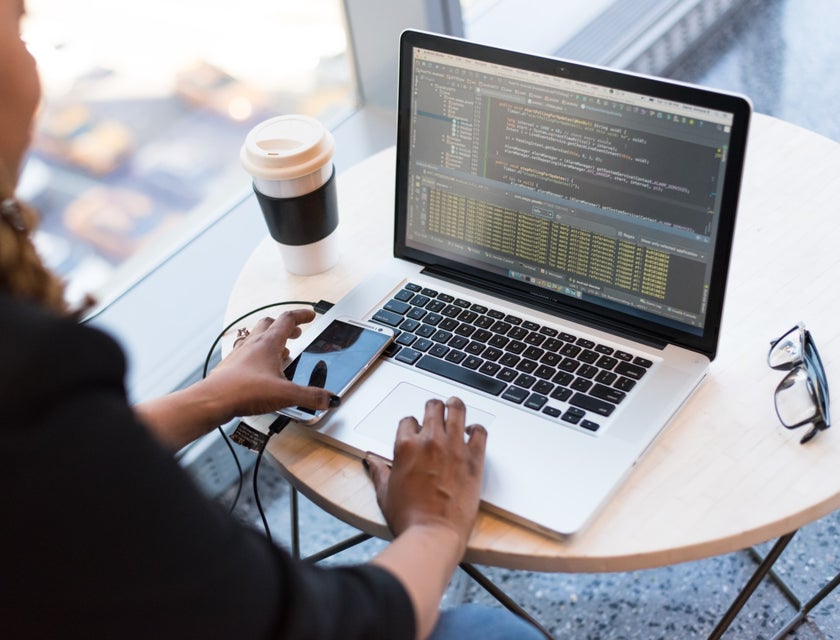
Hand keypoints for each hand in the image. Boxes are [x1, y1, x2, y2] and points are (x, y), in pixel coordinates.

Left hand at [204, 308, 337, 420]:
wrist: (213, 400)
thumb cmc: (244, 390)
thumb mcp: (286, 394)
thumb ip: (311, 397)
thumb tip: (330, 398)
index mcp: (268, 343)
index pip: (288, 319)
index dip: (302, 315)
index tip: (310, 315)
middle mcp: (253, 344)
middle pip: (269, 323)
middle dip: (285, 326)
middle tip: (295, 332)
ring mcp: (240, 354)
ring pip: (256, 337)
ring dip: (270, 339)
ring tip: (281, 351)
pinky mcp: (231, 367)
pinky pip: (246, 353)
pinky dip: (257, 355)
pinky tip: (261, 370)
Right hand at [365, 397, 486, 549]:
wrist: (433, 534)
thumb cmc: (409, 517)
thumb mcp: (384, 493)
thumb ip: (378, 471)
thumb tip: (370, 461)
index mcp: (405, 446)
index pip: (408, 420)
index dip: (412, 425)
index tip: (416, 431)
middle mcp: (430, 441)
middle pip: (433, 407)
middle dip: (433, 407)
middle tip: (436, 411)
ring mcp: (454, 447)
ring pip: (457, 410)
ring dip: (455, 406)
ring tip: (455, 406)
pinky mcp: (474, 459)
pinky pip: (480, 432)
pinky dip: (477, 429)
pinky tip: (473, 432)